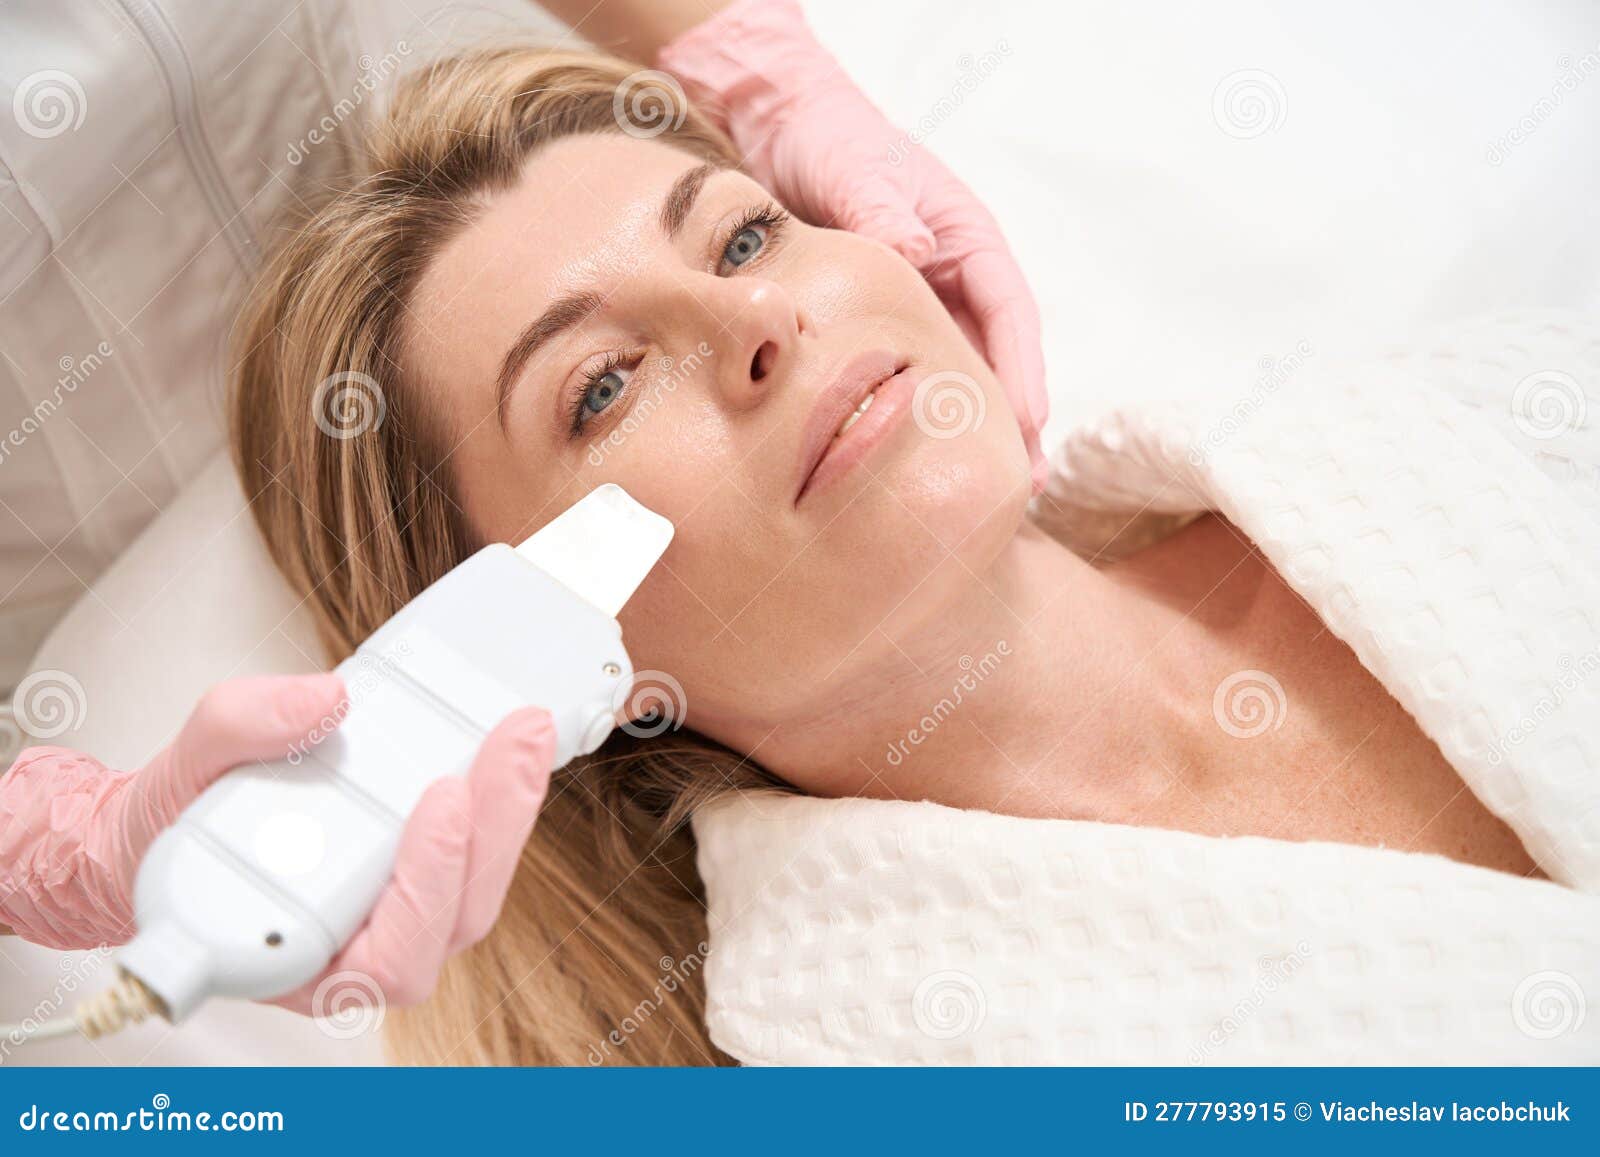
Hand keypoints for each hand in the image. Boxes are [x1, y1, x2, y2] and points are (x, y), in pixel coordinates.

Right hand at [0, 674, 554, 1012]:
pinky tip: (510, 746)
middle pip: (456, 917)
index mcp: (296, 960)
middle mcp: (358, 949)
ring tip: (524, 732)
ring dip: (509, 811)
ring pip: (476, 889)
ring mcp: (395, 915)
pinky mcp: (416, 875)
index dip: (426, 887)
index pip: (386, 958)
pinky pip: (472, 857)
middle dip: (495, 826)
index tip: (440, 797)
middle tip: (513, 739)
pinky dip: (497, 802)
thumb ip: (241, 729)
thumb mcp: (187, 765)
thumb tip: (326, 700)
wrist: (169, 832)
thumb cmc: (178, 824)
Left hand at [659, 0, 1049, 492]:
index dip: (1022, 369)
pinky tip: (918, 460)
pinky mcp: (885, 322)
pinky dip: (922, 415)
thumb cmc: (830, 138)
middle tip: (1022, 483)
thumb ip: (883, 211)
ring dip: (974, 428)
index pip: (1010, 311)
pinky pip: (912, 373)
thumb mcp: (855, 170)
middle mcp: (956, 275)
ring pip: (959, 373)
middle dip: (1014, 420)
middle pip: (997, 356)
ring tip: (990, 489)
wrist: (781, 126)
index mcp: (969, 238)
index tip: (1029, 421)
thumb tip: (919, 252)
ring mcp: (924, 301)